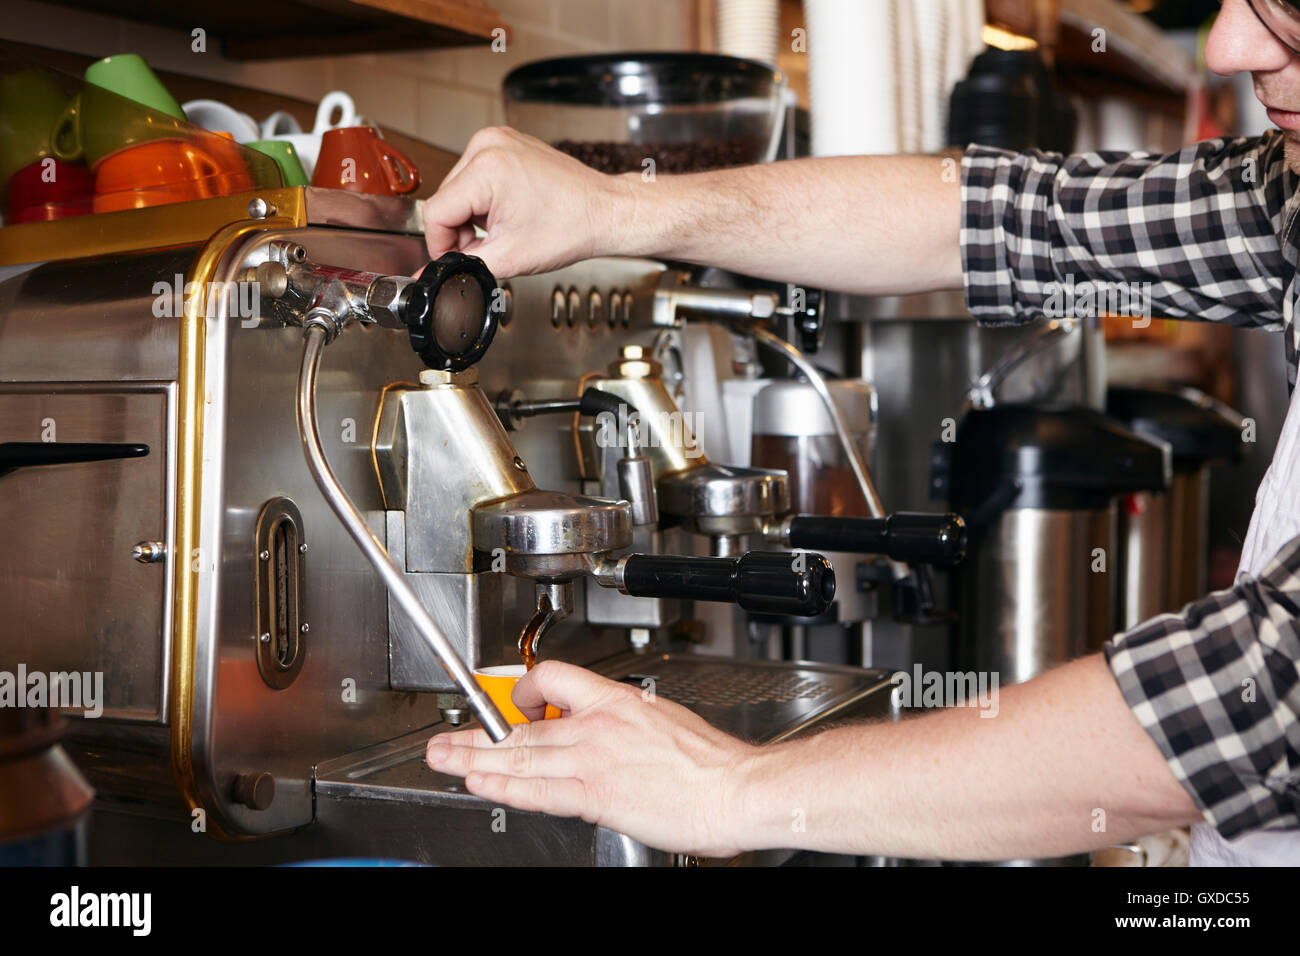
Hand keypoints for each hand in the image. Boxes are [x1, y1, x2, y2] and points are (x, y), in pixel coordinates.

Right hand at [422, 127, 633, 277]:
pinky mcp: (505, 143)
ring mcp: (497, 140)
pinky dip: (485, 200)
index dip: (442, 244)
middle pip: (446, 198)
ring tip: (505, 227)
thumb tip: (437, 270)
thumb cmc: (572, 227)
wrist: (604, 211)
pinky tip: (509, 210)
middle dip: (460, 230)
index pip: (435, 212)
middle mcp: (488, 145)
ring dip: (472, 215)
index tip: (456, 257)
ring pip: (458, 189)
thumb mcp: (510, 258)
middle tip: (489, 246)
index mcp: (486, 168)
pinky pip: (475, 176)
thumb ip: (465, 265)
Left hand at [425, 660, 758, 856]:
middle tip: (444, 739)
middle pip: (523, 724)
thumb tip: (609, 739)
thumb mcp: (663, 721)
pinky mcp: (597, 793)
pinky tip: (481, 782)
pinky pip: (538, 788)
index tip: (515, 703)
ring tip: (444, 760)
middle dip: (477, 734)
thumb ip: (627, 727)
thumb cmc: (711, 764)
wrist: (736, 788)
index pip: (553, 678)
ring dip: (475, 758)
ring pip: (520, 754)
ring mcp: (594, 759)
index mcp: (617, 700)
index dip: (524, 690)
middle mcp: (599, 725)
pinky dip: (505, 784)